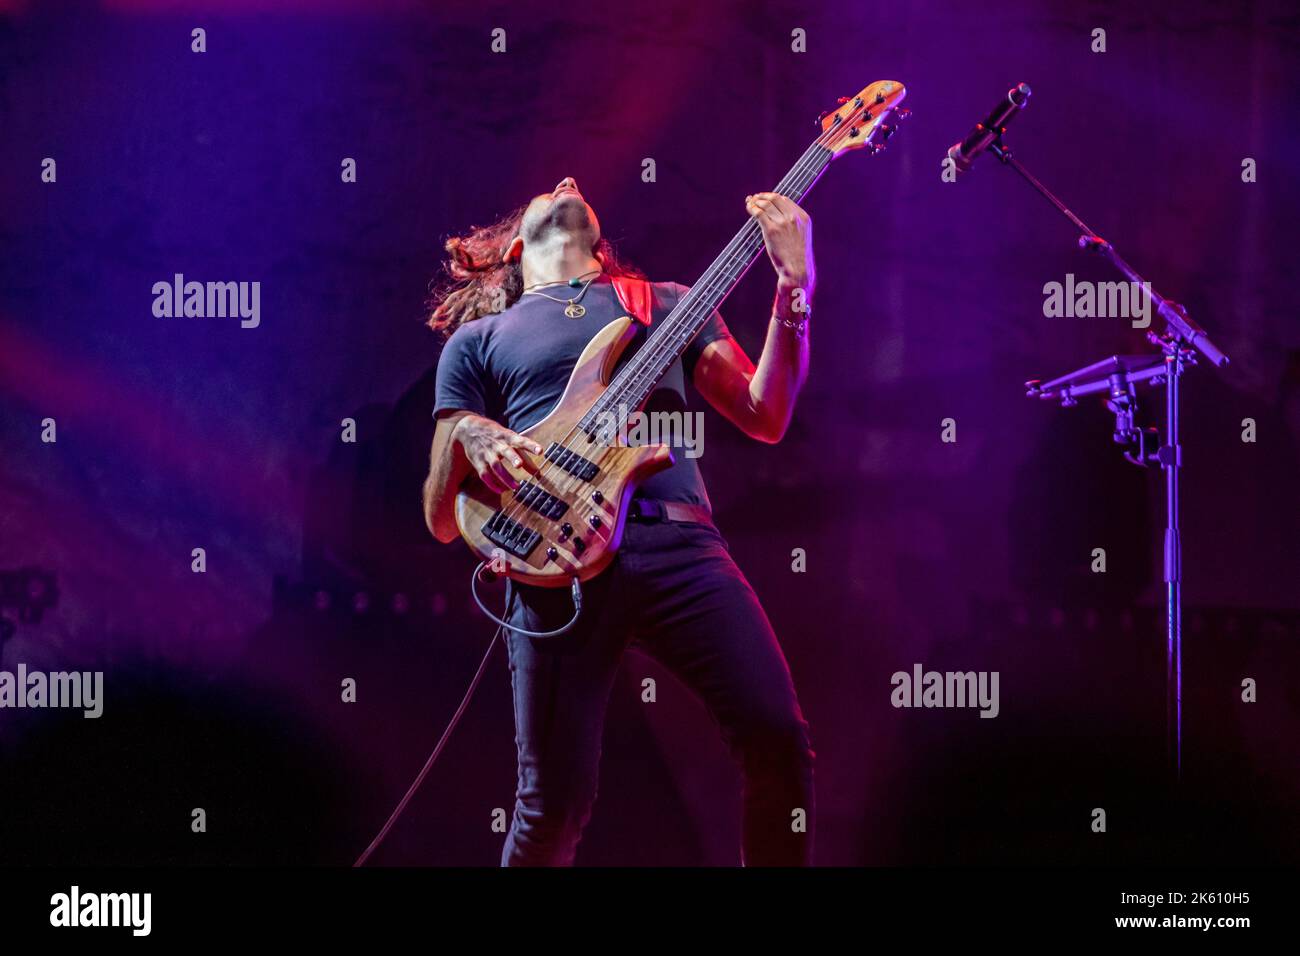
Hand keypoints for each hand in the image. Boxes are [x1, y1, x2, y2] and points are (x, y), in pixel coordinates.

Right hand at [452, 414, 542, 493]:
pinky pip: (485, 475)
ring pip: (495, 466)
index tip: (541, 451)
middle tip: (520, 465)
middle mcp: (497, 444)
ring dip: (506, 477)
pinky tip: (502, 490)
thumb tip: (537, 472)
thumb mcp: (510, 440)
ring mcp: (486, 453)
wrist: (468, 429)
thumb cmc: (496, 436)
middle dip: (513, 458)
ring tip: (517, 487)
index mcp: (507, 437)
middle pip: (506, 452)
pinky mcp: (477, 462)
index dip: (531, 446)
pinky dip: (493, 484)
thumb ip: (524, 455)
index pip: (521, 441)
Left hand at [745, 191, 814, 314]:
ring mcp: (782, 223)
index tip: (765, 198)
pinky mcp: (771, 230)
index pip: (786, 200)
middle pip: (775, 198)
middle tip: (755, 198)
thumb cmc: (798, 258)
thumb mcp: (801, 237)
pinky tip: (748, 208)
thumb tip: (780, 221)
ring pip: (766, 204)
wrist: (798, 270)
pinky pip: (759, 213)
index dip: (773, 197)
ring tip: (749, 202)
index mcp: (803, 217)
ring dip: (755, 201)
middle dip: (763, 196)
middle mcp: (794, 217)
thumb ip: (793, 226)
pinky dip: (752, 208)